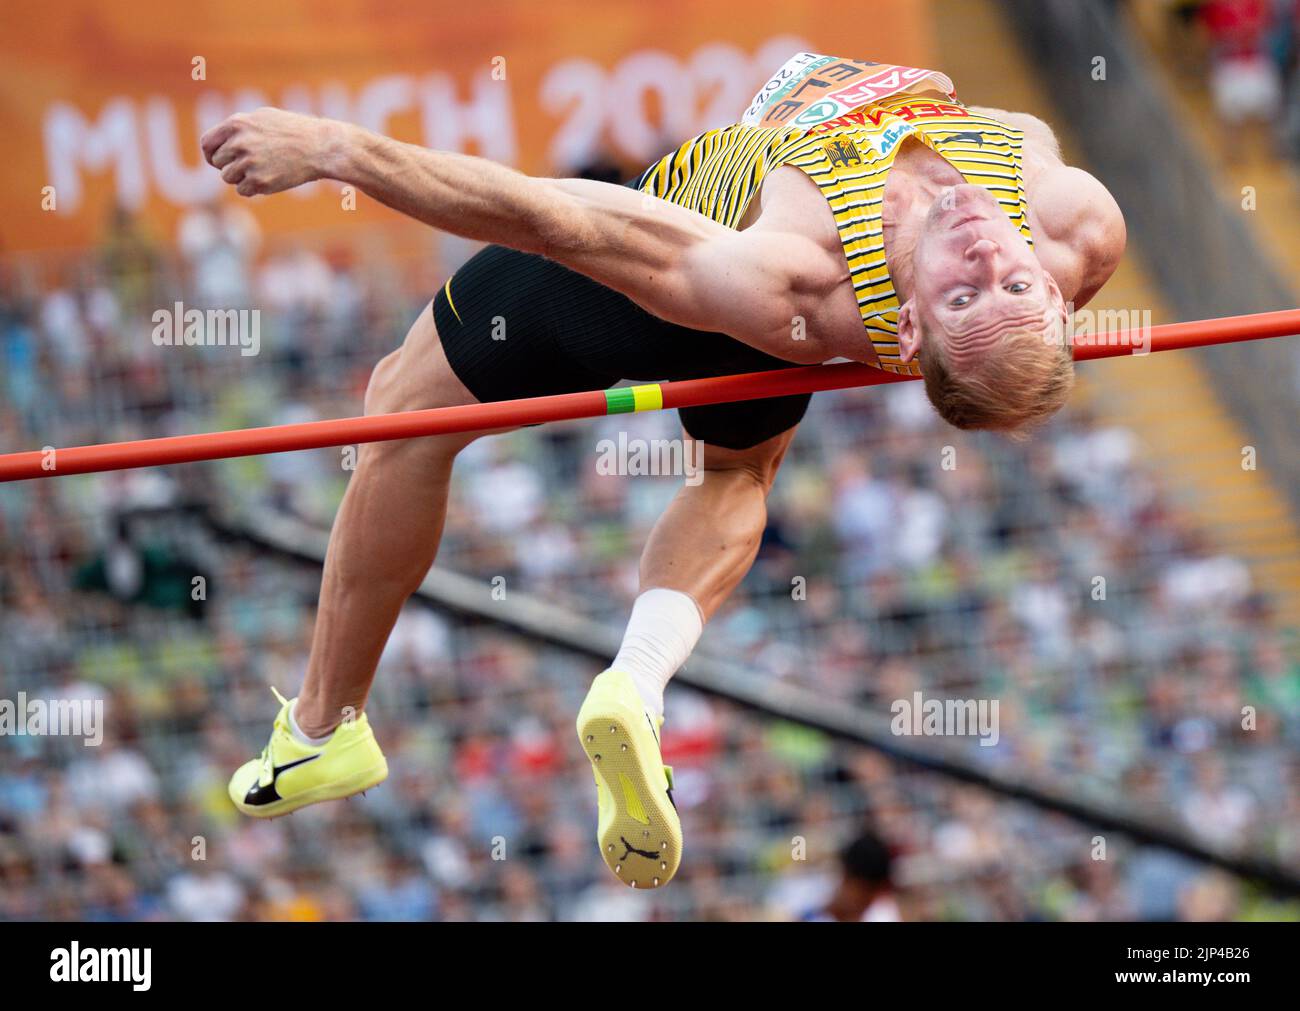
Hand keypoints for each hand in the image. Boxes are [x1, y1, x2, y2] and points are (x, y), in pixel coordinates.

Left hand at [201, 107, 338, 196]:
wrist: (319, 147)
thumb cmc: (293, 130)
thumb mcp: (263, 118)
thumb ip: (238, 128)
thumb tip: (218, 142)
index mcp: (236, 124)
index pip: (207, 144)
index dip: (211, 154)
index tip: (219, 161)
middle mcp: (239, 143)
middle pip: (218, 163)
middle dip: (230, 166)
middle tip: (250, 164)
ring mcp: (249, 164)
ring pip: (229, 178)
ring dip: (242, 178)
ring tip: (263, 169)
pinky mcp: (260, 182)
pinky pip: (243, 190)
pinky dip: (253, 188)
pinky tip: (270, 177)